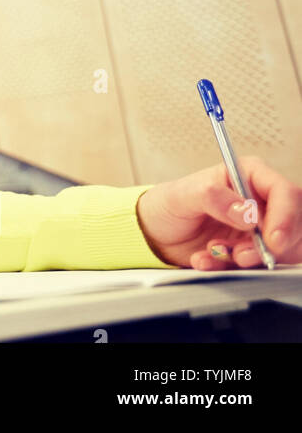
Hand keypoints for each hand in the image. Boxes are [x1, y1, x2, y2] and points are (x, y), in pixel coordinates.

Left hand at [135, 156, 300, 268]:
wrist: (155, 232)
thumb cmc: (168, 204)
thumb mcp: (182, 194)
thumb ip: (213, 197)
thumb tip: (246, 212)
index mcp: (250, 176)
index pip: (286, 194)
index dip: (286, 217)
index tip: (272, 238)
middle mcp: (260, 202)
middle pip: (293, 225)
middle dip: (270, 246)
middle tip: (241, 254)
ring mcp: (259, 229)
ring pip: (282, 250)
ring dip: (251, 259)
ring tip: (217, 253)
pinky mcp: (252, 251)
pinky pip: (259, 266)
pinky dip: (234, 268)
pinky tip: (209, 259)